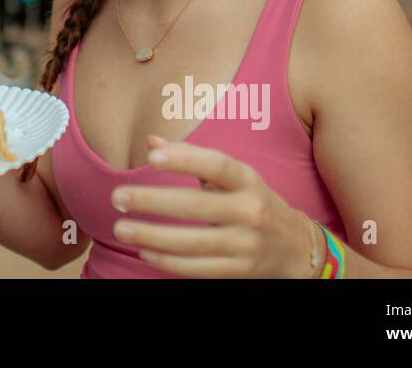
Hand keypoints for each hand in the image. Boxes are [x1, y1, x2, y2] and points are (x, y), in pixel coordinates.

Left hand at [110, 135, 315, 277]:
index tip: (151, 158)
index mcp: (247, 180)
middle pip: (196, 206)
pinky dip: (169, 261)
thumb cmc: (250, 200)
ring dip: (152, 236)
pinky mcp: (239, 270)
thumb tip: (151, 142)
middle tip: (117, 196)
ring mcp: (245, 243)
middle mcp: (249, 210)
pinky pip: (198, 268)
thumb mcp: (232, 175)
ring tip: (121, 229)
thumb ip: (191, 156)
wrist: (294, 245)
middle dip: (153, 201)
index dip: (184, 161)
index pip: (216, 166)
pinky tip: (144, 252)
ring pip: (193, 242)